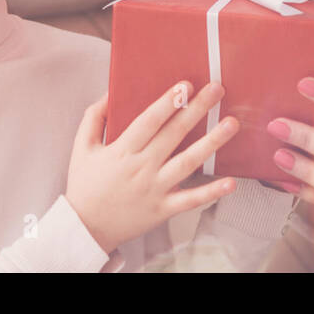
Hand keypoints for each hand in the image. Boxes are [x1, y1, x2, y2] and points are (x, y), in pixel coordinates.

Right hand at [66, 81, 239, 254]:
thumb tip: (112, 91)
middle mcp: (142, 168)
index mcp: (122, 150)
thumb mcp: (82, 146)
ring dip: (212, 142)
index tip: (185, 85)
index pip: (149, 121)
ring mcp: (155, 189)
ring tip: (231, 124)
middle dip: (197, 109)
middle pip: (174, 134)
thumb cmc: (85, 184)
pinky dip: (211, 192)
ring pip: (188, 162)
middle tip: (217, 89)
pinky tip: (231, 181)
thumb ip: (95, 116)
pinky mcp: (163, 209)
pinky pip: (191, 200)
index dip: (168, 102)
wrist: (85, 228)